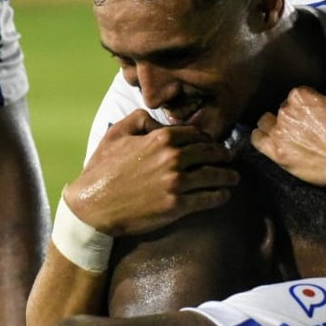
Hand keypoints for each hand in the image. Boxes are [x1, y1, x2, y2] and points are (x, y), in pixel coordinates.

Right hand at [66, 110, 237, 236]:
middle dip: (223, 155)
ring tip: (233, 178)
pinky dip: (219, 196)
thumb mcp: (116, 134)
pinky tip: (223, 195)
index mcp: (161, 139)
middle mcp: (173, 158)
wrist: (93, 206)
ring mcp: (176, 183)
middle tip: (229, 158)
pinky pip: (208, 198)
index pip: (195, 135)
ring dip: (227, 176)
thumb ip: (139, 119)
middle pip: (210, 153)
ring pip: (214, 176)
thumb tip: (158, 122)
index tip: (212, 144)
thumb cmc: (102, 169)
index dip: (207, 139)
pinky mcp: (177, 205)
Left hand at [251, 88, 325, 189]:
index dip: (305, 103)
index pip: (296, 95)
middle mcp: (286, 111)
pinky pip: (257, 141)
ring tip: (284, 134)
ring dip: (273, 126)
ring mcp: (279, 133)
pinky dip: (261, 138)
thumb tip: (322, 101)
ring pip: (265, 124)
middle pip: (281, 110)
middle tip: (303, 127)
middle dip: (291, 116)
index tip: (312, 112)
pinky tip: (267, 139)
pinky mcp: (277, 153)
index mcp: (300, 96)